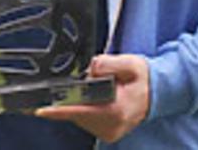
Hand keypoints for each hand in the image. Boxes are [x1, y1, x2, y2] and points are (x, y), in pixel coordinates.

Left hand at [34, 54, 150, 142]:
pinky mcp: (107, 134)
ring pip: (79, 118)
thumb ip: (108, 63)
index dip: (59, 110)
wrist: (156, 93)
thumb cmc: (142, 79)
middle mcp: (111, 126)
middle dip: (73, 96)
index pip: (81, 111)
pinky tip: (93, 100)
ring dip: (79, 103)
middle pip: (76, 113)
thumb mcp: (130, 63)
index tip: (41, 110)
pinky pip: (85, 121)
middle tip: (89, 82)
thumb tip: (91, 68)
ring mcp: (109, 133)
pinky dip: (83, 109)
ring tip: (96, 91)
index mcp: (116, 110)